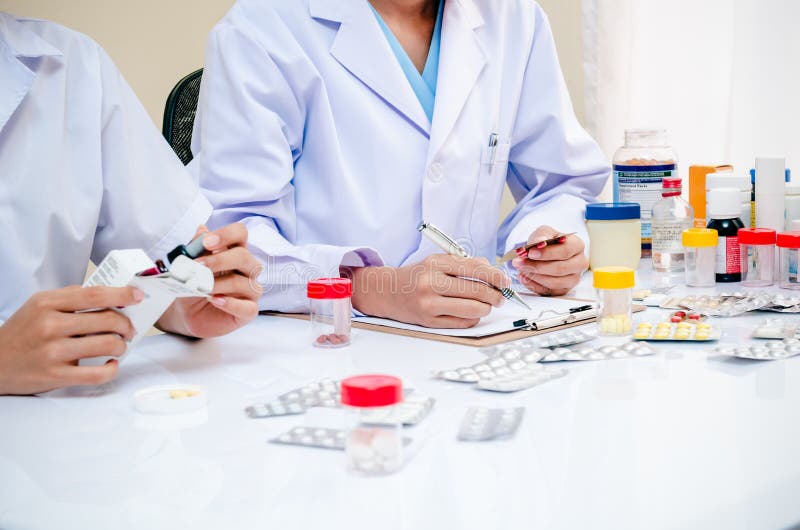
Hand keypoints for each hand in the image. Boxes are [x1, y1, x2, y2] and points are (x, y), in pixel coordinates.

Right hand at [0, 286, 141, 394]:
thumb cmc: (23, 332)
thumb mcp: (39, 305)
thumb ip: (71, 298)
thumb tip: (110, 295)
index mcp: (47, 303)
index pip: (95, 295)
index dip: (122, 294)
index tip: (138, 296)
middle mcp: (50, 325)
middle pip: (107, 320)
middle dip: (126, 325)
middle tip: (129, 329)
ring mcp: (53, 352)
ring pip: (107, 345)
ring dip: (121, 345)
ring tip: (118, 346)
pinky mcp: (56, 376)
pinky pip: (97, 374)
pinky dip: (112, 369)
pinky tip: (111, 364)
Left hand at [157, 223, 261, 337]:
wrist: (187, 314)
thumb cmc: (193, 287)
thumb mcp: (189, 267)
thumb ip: (196, 249)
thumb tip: (202, 229)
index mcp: (234, 252)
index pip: (240, 234)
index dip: (226, 235)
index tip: (206, 242)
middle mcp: (247, 269)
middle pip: (244, 256)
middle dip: (219, 260)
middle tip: (198, 266)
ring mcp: (251, 290)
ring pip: (244, 282)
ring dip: (218, 284)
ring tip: (200, 288)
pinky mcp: (249, 311)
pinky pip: (247, 307)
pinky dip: (230, 304)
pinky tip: (215, 301)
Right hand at [345, 254, 508, 328]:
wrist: (388, 292)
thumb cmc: (418, 275)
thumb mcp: (438, 261)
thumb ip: (465, 264)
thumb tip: (492, 272)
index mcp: (435, 264)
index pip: (475, 269)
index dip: (496, 277)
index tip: (506, 282)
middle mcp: (431, 283)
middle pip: (476, 291)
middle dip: (495, 295)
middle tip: (501, 297)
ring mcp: (429, 304)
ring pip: (472, 309)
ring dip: (486, 308)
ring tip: (487, 305)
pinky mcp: (429, 321)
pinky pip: (462, 323)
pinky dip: (473, 318)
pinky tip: (472, 313)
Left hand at [511, 225, 587, 295]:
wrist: (544, 252)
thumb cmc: (547, 242)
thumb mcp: (543, 232)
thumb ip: (541, 236)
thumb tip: (539, 242)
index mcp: (577, 245)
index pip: (565, 251)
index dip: (547, 253)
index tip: (531, 253)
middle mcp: (579, 263)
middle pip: (560, 269)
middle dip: (537, 266)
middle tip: (520, 262)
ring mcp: (573, 278)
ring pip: (554, 282)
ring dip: (534, 277)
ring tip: (521, 269)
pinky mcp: (564, 289)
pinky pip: (549, 291)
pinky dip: (534, 285)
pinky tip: (524, 277)